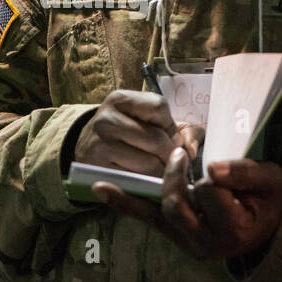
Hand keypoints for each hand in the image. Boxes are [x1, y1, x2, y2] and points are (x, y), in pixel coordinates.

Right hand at [73, 90, 200, 175]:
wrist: (90, 150)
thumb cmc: (129, 133)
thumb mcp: (149, 121)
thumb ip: (182, 129)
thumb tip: (191, 150)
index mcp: (119, 99)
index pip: (159, 107)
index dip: (169, 125)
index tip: (167, 135)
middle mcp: (106, 119)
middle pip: (157, 139)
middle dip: (169, 153)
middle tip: (167, 158)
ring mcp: (100, 146)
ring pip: (150, 163)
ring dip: (161, 170)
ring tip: (158, 168)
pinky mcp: (100, 170)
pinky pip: (137, 180)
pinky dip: (148, 182)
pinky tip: (145, 177)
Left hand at [95, 152, 281, 259]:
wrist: (262, 234)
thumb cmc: (267, 204)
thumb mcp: (271, 183)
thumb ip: (246, 172)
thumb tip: (212, 167)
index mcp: (232, 229)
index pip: (210, 193)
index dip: (212, 175)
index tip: (219, 167)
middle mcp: (205, 242)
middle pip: (176, 205)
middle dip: (177, 177)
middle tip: (182, 154)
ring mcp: (185, 242)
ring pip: (157, 212)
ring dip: (154, 184)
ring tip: (166, 159)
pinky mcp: (171, 235)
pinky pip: (144, 218)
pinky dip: (122, 202)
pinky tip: (100, 188)